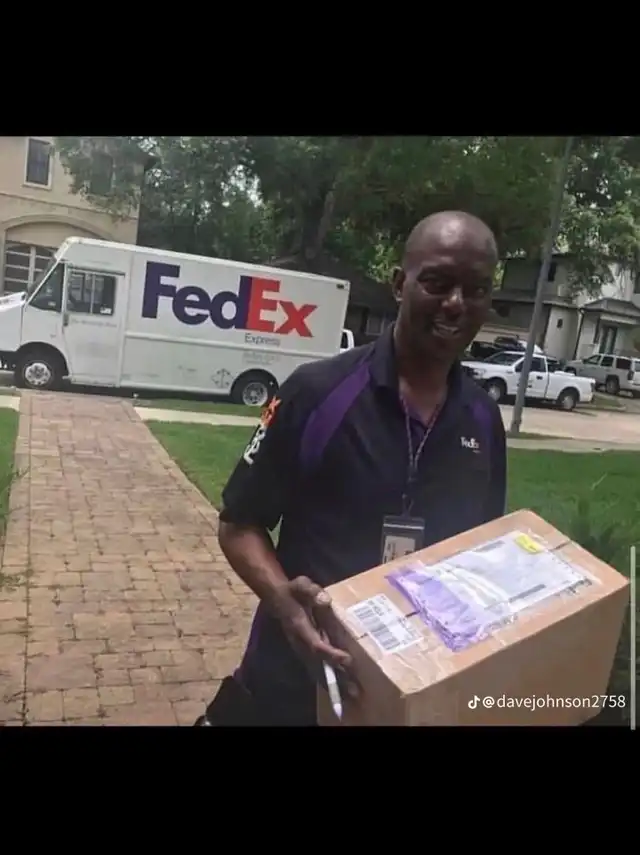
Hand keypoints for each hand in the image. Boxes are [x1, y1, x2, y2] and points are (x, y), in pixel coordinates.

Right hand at [267, 576, 357, 697]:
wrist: (278, 600)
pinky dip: (328, 681)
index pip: (315, 645)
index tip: (347, 659)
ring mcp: (301, 650)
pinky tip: (341, 690)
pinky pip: (316, 669)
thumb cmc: (293, 591)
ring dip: (334, 684)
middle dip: (337, 678)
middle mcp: (300, 643)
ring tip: (352, 696)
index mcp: (299, 627)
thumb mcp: (301, 584)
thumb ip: (311, 590)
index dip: (330, 654)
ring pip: (317, 670)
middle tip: (355, 691)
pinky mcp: (304, 652)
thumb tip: (324, 598)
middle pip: (318, 665)